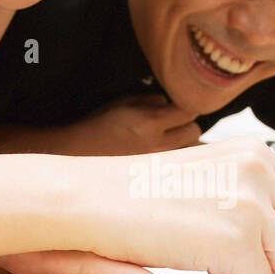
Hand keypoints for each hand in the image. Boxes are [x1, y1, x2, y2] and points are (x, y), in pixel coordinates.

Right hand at [5, 93, 204, 156]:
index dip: (187, 104)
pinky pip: (176, 164)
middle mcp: (158, 144)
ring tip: (171, 137)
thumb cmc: (98, 123)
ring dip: (185, 142)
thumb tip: (168, 102)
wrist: (80, 153)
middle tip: (176, 120)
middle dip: (188, 123)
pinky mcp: (153, 173)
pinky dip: (177, 157)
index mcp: (150, 123)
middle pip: (194, 131)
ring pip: (189, 150)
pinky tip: (165, 154)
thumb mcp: (121, 102)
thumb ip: (149, 100)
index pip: (187, 111)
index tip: (180, 103)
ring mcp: (157, 161)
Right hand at [78, 137, 274, 273]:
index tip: (248, 242)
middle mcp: (261, 172)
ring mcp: (252, 206)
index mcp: (256, 153)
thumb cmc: (143, 196)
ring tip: (218, 265)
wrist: (94, 201)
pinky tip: (204, 270)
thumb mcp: (209, 175)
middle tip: (229, 258)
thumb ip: (250, 191)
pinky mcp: (238, 241)